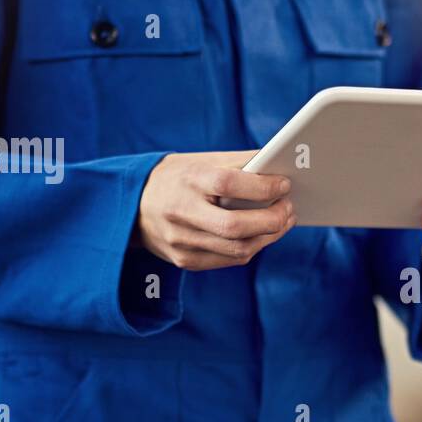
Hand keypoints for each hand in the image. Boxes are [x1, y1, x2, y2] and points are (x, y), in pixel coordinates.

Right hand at [137, 151, 294, 270]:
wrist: (131, 205)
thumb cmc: (178, 178)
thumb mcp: (201, 161)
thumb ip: (240, 162)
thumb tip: (282, 163)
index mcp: (186, 180)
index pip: (229, 184)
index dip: (262, 187)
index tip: (284, 184)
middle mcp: (181, 213)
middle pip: (236, 227)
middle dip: (272, 220)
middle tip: (290, 209)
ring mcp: (181, 241)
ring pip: (237, 249)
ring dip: (269, 237)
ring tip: (283, 222)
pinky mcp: (184, 261)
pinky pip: (228, 260)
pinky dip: (252, 248)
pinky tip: (263, 235)